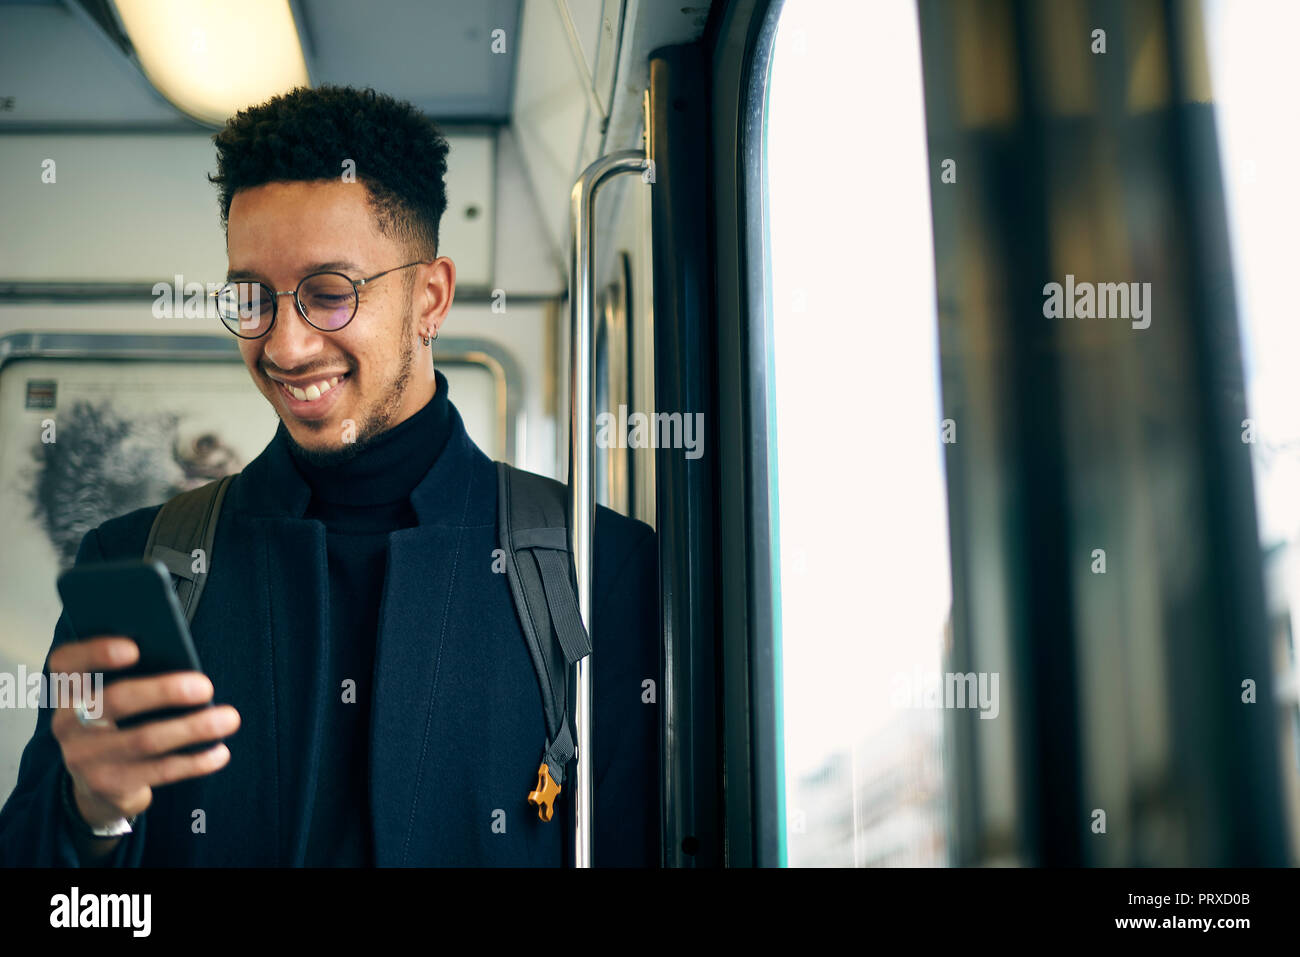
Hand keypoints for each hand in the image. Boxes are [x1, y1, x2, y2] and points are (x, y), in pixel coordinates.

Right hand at [48, 636, 240, 828]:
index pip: (67, 663)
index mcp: (70, 690)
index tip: (134, 647)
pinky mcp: (108, 786)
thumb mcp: (115, 697)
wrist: (99, 785)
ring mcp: (84, 758)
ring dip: (193, 727)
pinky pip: (159, 771)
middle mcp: (69, 723)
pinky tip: (220, 752)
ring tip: (229, 718)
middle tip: (206, 686)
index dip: (95, 652)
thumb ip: (135, 675)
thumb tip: (183, 663)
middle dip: (165, 691)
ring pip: (144, 739)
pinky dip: (195, 761)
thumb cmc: (120, 723)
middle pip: (116, 700)